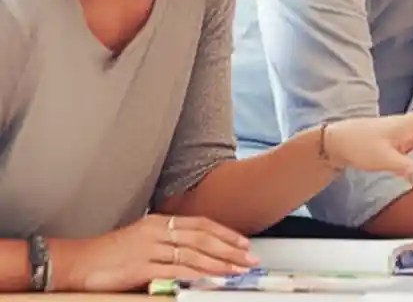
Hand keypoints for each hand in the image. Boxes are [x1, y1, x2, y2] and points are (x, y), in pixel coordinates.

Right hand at [53, 214, 256, 291]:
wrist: (76, 262)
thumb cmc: (109, 254)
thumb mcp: (142, 239)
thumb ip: (167, 243)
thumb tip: (195, 254)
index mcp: (159, 221)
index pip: (201, 224)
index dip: (226, 234)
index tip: (244, 243)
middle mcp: (157, 231)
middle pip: (203, 238)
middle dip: (231, 249)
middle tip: (250, 259)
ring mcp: (149, 248)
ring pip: (194, 254)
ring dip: (220, 263)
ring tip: (238, 270)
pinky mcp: (140, 266)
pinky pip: (176, 271)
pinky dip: (198, 274)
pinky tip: (212, 278)